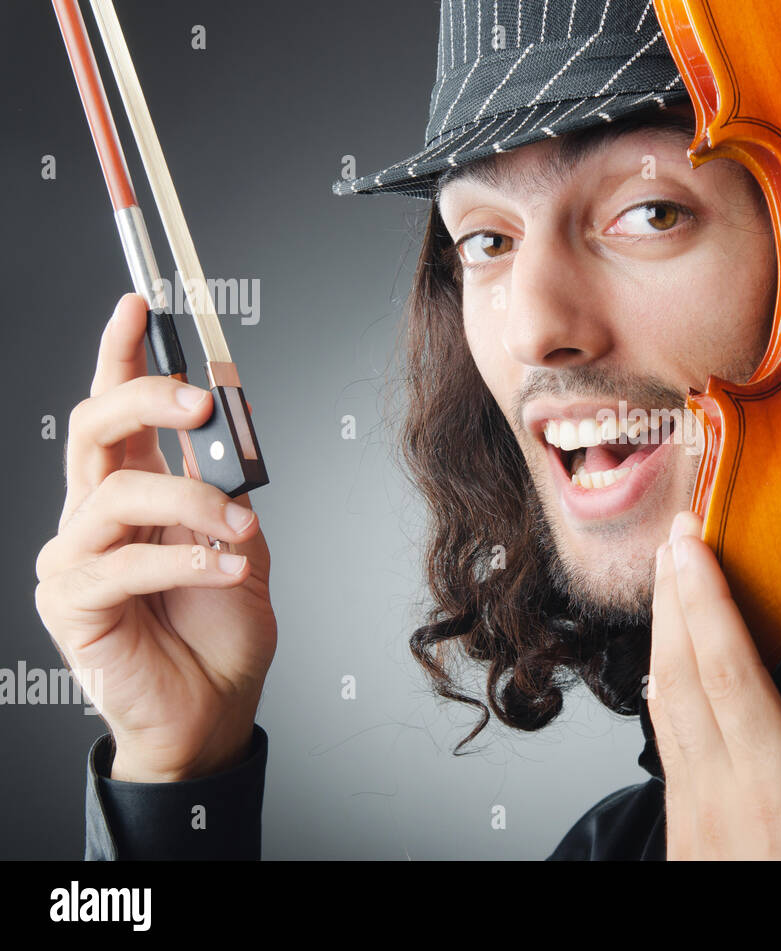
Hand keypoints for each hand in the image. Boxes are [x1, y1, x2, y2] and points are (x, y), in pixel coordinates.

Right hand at [34, 294, 275, 781]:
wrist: (213, 707)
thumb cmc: (220, 627)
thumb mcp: (240, 539)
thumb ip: (228, 482)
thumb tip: (232, 412)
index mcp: (134, 491)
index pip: (115, 409)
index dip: (121, 353)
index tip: (139, 304)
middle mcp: (95, 514)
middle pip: (95, 427)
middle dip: (147, 398)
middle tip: (200, 403)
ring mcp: (76, 556)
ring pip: (116, 491)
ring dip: (192, 502)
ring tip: (241, 531)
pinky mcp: (71, 601)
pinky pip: (123, 560)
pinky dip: (186, 558)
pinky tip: (228, 568)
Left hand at [647, 510, 780, 859]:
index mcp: (774, 793)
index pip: (728, 672)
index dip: (706, 598)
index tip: (692, 542)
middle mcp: (716, 793)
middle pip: (680, 672)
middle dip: (674, 597)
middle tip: (678, 535)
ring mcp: (689, 813)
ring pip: (663, 703)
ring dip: (665, 637)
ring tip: (673, 586)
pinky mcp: (683, 831)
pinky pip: (665, 739)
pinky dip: (668, 688)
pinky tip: (678, 676)